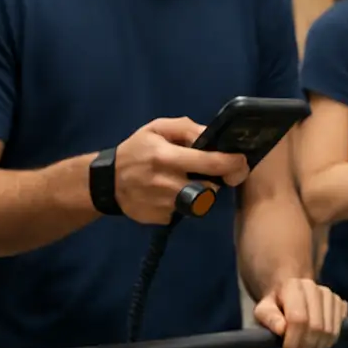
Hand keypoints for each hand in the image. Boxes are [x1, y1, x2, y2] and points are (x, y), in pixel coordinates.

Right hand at [114, 117, 249, 224]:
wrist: (107, 182)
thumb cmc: (135, 150)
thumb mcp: (156, 129)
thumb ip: (185, 128)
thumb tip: (211, 135)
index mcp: (166, 157)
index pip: (210, 162)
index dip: (232, 163)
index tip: (241, 162)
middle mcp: (167, 183)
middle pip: (210, 188)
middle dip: (214, 181)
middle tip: (206, 173)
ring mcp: (164, 205)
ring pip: (199, 203)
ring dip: (198, 193)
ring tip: (184, 183)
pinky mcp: (161, 219)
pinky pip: (184, 213)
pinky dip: (182, 204)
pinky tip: (168, 195)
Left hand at [254, 277, 347, 347]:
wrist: (290, 294)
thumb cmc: (275, 306)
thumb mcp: (263, 311)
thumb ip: (269, 319)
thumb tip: (281, 329)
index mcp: (293, 286)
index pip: (299, 319)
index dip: (294, 340)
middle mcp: (314, 288)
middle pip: (317, 327)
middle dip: (306, 347)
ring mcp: (330, 295)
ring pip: (330, 331)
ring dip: (317, 347)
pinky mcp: (340, 304)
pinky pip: (338, 330)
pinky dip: (328, 343)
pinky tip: (315, 343)